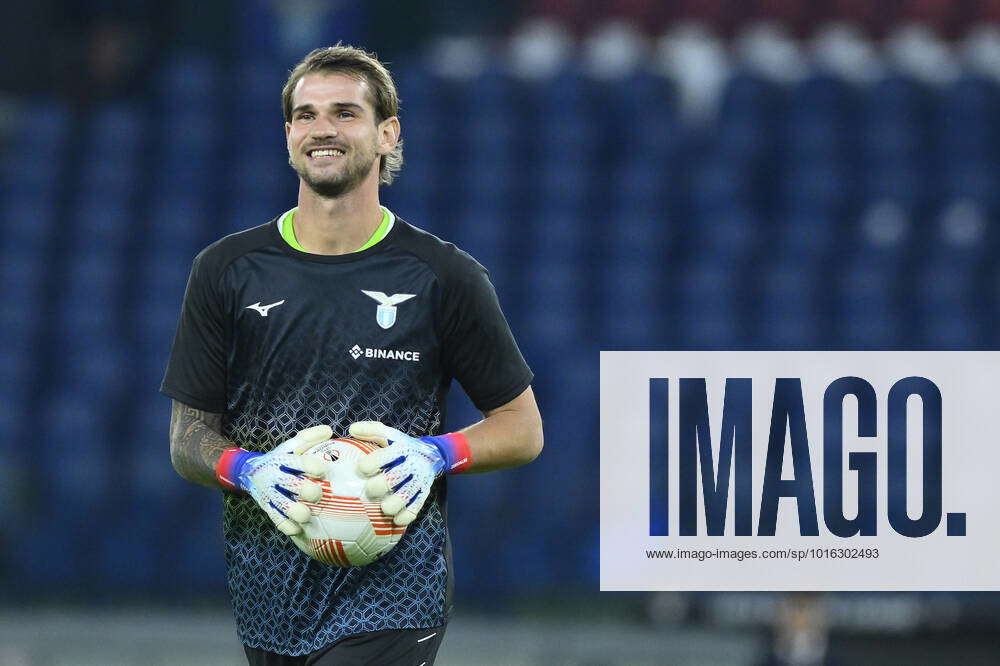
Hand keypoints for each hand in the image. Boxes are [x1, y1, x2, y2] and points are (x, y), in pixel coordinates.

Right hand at [216, 425, 330, 534]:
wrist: (248, 472)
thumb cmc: (280, 458)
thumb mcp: (290, 445)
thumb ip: (309, 437)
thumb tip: (329, 431)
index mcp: (281, 459)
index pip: (297, 461)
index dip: (311, 465)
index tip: (323, 470)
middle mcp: (274, 476)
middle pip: (291, 484)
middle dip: (305, 490)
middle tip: (317, 494)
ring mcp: (269, 493)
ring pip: (282, 505)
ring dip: (296, 512)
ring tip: (307, 515)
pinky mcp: (267, 507)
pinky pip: (276, 519)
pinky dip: (287, 526)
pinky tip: (298, 530)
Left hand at [349, 421, 470, 525]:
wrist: (433, 454)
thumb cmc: (402, 445)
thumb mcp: (389, 434)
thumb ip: (371, 430)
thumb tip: (351, 429)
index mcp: (403, 448)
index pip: (387, 455)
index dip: (373, 463)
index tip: (362, 468)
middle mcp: (413, 464)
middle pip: (397, 476)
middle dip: (381, 485)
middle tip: (370, 490)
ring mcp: (420, 480)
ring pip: (408, 495)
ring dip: (395, 503)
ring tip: (384, 508)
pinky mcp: (424, 493)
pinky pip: (416, 507)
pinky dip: (406, 516)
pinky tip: (396, 520)